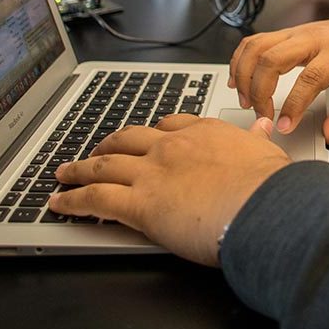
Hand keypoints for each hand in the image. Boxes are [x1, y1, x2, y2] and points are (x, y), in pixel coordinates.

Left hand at [49, 115, 289, 266]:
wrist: (262, 203)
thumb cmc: (268, 183)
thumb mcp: (265, 151)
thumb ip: (256, 139)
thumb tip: (263, 128)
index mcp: (203, 133)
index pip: (169, 125)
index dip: (153, 132)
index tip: (147, 137)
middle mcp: (172, 147)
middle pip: (129, 138)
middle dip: (109, 143)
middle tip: (98, 149)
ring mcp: (152, 172)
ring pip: (104, 164)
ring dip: (80, 168)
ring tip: (64, 173)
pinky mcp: (138, 203)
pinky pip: (96, 198)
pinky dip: (73, 200)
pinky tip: (60, 203)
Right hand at [229, 13, 328, 143]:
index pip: (310, 78)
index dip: (293, 105)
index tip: (284, 126)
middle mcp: (313, 38)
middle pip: (273, 58)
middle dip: (259, 91)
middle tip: (261, 116)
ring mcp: (297, 32)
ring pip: (258, 46)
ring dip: (245, 75)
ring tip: (246, 101)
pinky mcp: (286, 33)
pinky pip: (255, 41)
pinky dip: (241, 60)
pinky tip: (239, 80)